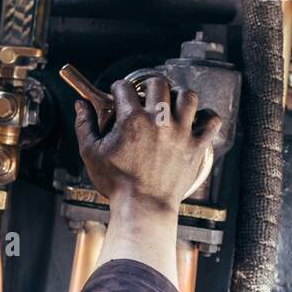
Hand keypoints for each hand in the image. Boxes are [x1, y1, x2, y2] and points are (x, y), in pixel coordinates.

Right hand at [73, 75, 220, 214]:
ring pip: (188, 95)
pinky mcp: (196, 145)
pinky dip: (207, 116)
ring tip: (171, 101)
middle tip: (145, 94)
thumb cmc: (117, 184)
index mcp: (131, 119)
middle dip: (149, 84)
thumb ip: (84, 125)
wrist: (143, 208)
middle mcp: (159, 120)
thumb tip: (80, 105)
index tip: (118, 95)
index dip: (118, 88)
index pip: (124, 87)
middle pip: (158, 83)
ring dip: (178, 94)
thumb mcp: (91, 153)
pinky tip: (196, 118)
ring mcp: (180, 132)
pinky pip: (211, 120)